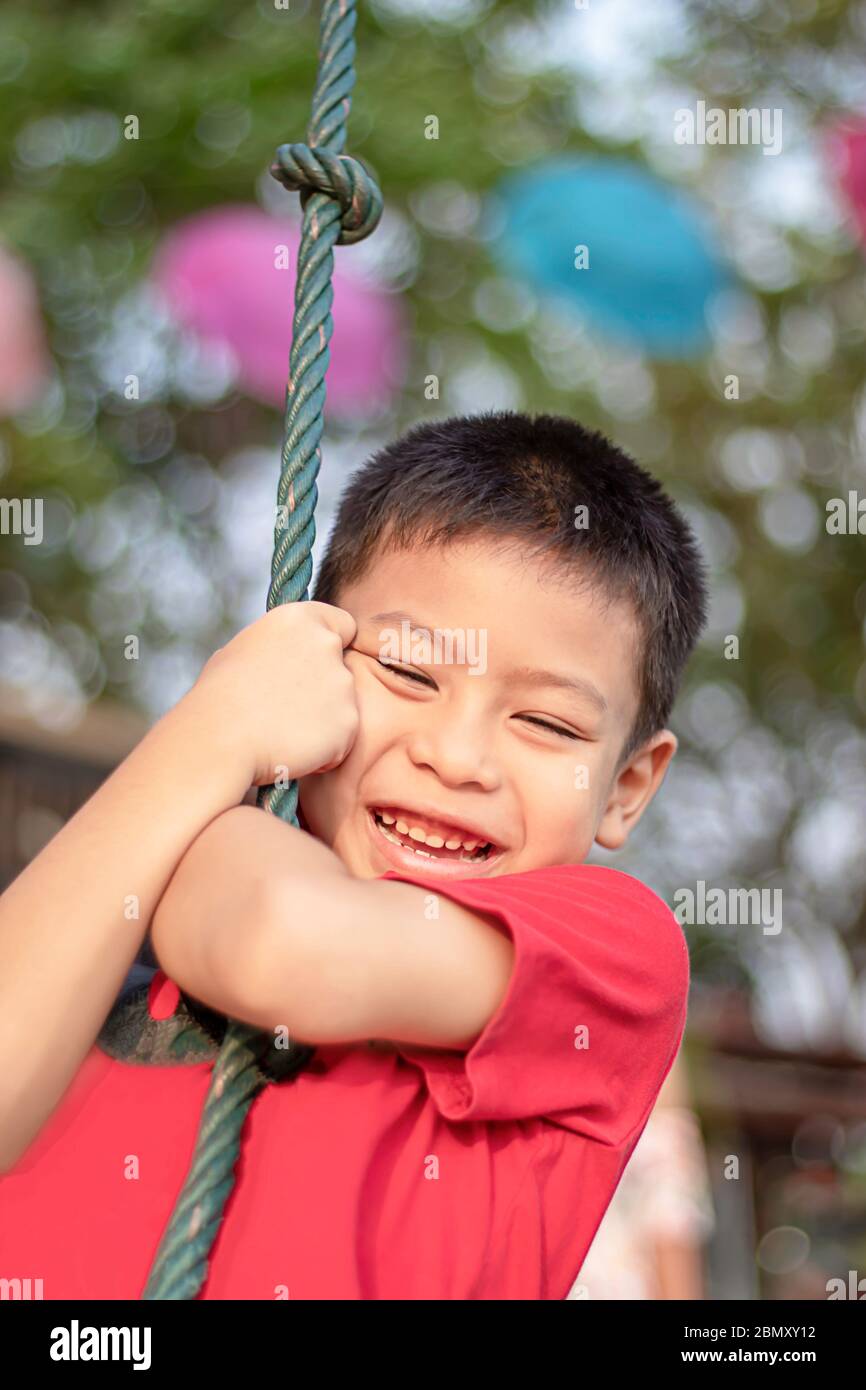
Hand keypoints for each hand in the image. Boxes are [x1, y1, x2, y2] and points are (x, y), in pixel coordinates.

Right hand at [186, 602, 359, 787]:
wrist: (221, 740)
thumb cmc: (218, 697)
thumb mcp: (238, 652)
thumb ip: (273, 649)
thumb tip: (278, 655)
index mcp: (298, 620)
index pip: (343, 625)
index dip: (336, 645)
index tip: (317, 665)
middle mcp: (326, 645)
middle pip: (342, 669)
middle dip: (324, 689)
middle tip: (286, 709)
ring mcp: (341, 684)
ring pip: (343, 706)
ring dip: (322, 720)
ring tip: (281, 731)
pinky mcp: (348, 722)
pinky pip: (343, 738)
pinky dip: (324, 748)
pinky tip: (291, 748)